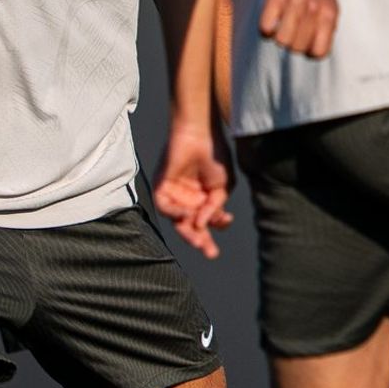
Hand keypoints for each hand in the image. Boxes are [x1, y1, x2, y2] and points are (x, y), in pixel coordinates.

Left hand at [153, 122, 236, 258]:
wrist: (202, 134)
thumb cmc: (215, 155)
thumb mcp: (224, 186)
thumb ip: (215, 207)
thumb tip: (204, 224)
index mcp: (203, 199)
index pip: (207, 221)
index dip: (216, 226)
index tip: (227, 221)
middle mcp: (188, 199)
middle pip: (191, 226)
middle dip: (201, 240)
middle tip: (212, 253)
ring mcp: (174, 194)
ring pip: (177, 220)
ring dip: (189, 229)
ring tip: (201, 234)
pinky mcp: (161, 186)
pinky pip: (164, 206)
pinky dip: (174, 213)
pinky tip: (187, 214)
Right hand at [260, 0, 338, 59]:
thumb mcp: (330, 9)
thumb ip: (327, 30)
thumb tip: (317, 51)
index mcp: (328, 15)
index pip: (320, 52)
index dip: (311, 52)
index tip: (307, 45)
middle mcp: (313, 9)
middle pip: (298, 48)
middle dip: (293, 45)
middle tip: (293, 33)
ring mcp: (294, 3)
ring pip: (282, 40)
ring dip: (279, 38)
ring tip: (281, 28)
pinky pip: (266, 27)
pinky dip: (266, 29)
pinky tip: (271, 21)